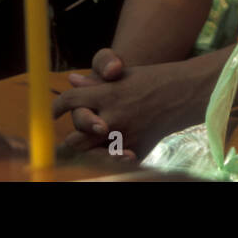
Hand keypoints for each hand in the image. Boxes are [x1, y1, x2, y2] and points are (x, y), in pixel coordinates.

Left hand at [53, 53, 217, 159]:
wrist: (184, 92)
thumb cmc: (152, 79)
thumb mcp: (124, 76)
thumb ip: (95, 83)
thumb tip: (72, 81)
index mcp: (107, 94)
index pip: (70, 101)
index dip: (56, 107)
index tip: (52, 111)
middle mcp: (112, 117)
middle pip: (74, 138)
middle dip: (65, 144)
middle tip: (60, 145)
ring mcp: (124, 136)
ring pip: (91, 154)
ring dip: (83, 154)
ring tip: (78, 155)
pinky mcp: (137, 149)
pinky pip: (114, 161)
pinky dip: (108, 160)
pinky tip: (105, 157)